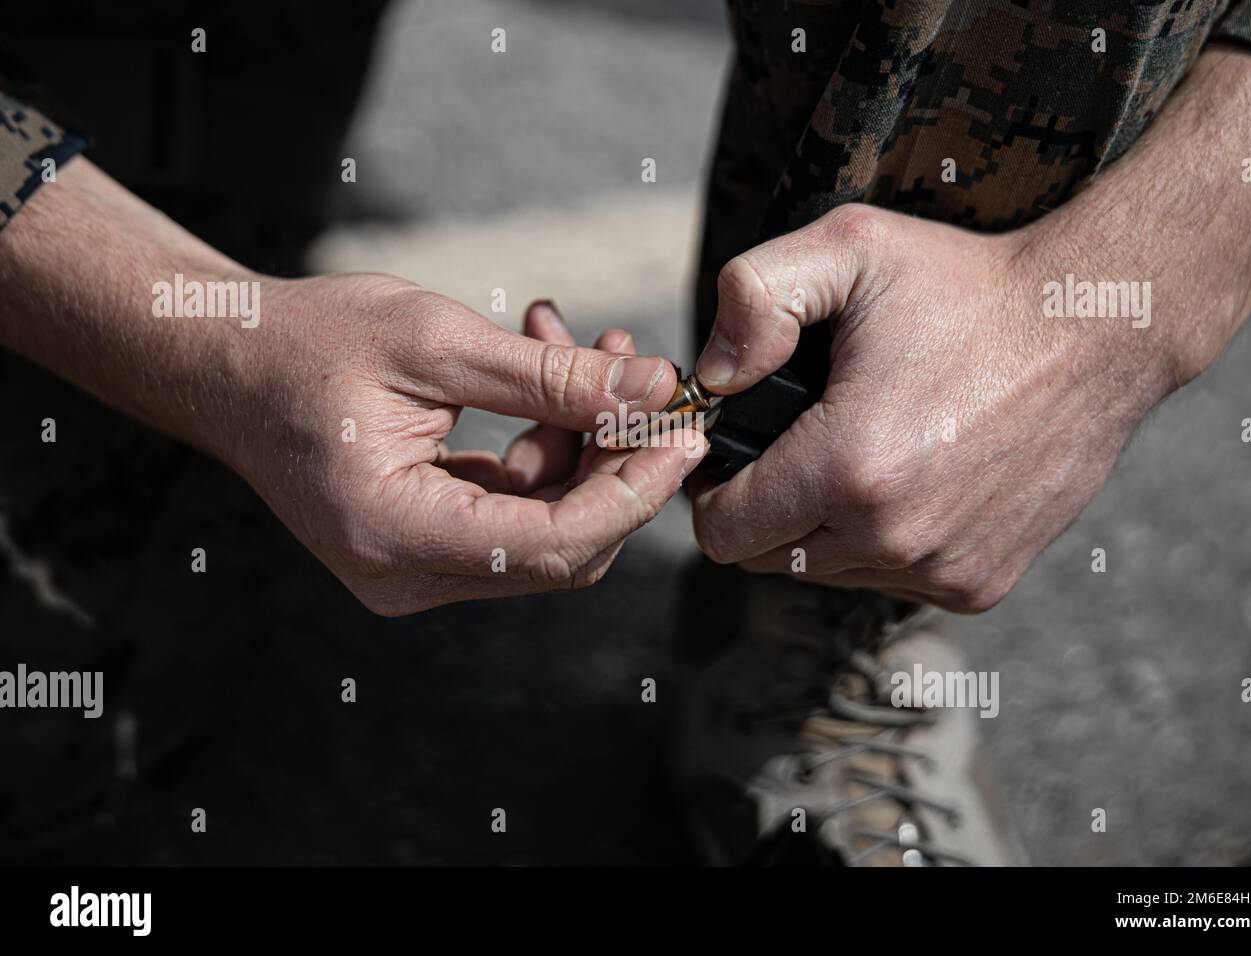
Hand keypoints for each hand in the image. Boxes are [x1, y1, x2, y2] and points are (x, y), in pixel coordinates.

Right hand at [220, 279, 697, 613]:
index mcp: (397, 534)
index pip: (555, 545)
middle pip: (562, 546)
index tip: (683, 431)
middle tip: (646, 381)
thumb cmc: (306, 344)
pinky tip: (547, 379)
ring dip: (583, 443)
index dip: (634, 491)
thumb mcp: (434, 343)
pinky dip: (544, 449)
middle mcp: (408, 574)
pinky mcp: (426, 542)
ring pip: (547, 526)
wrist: (226, 359)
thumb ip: (550, 377)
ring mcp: (416, 566)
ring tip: (585, 350)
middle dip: (617, 463)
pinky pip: (515, 512)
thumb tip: (651, 393)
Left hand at [688, 202, 1173, 611]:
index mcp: (850, 468)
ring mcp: (942, 569)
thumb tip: (711, 378)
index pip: (724, 532)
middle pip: (770, 559)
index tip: (735, 450)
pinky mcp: (978, 584)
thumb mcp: (849, 248)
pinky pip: (890, 581)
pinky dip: (880, 543)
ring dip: (822, 528)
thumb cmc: (969, 287)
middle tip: (794, 444)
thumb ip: (754, 297)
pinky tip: (907, 480)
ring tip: (856, 455)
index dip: (713, 490)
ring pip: (829, 574)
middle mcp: (895, 538)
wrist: (1098, 329)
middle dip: (764, 508)